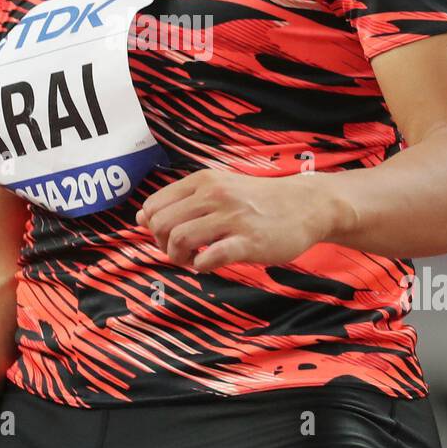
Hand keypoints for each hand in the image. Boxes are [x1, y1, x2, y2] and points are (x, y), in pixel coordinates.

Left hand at [135, 169, 351, 271]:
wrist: (306, 205)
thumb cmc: (257, 201)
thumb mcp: (218, 189)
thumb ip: (181, 201)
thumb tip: (140, 217)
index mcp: (203, 181)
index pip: (153, 206)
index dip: (152, 228)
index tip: (168, 237)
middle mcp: (214, 195)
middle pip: (162, 224)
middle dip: (162, 245)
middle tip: (180, 252)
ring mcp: (232, 218)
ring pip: (180, 239)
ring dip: (179, 258)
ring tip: (193, 260)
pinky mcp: (248, 241)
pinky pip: (209, 257)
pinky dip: (200, 266)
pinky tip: (209, 265)